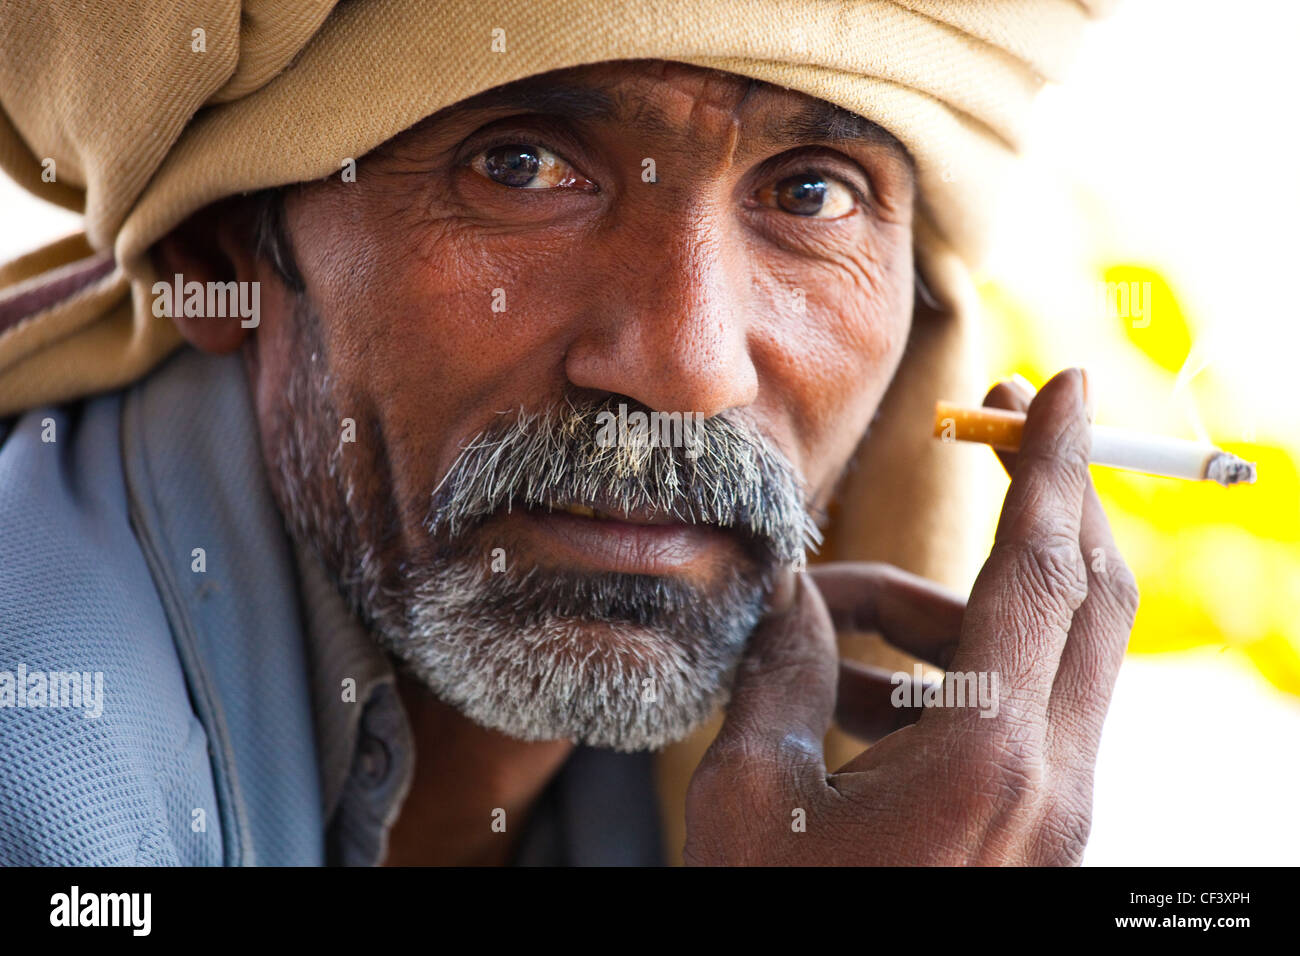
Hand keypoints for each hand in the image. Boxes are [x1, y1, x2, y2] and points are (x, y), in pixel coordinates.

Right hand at [683, 368, 1138, 864]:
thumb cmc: (778, 915)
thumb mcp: (754, 791)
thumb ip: (785, 668)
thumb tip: (795, 588)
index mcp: (989, 754)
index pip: (1043, 567)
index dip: (1051, 462)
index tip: (1062, 383)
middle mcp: (1053, 777)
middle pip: (1085, 593)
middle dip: (1045, 496)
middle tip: (992, 423)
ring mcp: (1059, 811)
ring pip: (1048, 652)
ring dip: (956, 605)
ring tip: (836, 615)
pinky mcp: (1042, 832)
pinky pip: (1023, 712)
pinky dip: (956, 673)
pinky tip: (857, 691)